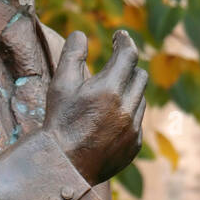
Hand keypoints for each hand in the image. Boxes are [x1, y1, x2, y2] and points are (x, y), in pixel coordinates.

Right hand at [44, 29, 146, 185]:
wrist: (63, 165)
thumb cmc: (59, 122)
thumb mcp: (60, 86)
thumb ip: (72, 55)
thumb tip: (81, 34)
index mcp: (109, 89)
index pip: (128, 54)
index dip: (124, 41)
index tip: (120, 37)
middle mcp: (126, 108)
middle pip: (140, 75)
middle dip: (128, 66)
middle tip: (116, 63)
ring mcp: (133, 128)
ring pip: (140, 98)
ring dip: (129, 91)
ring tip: (109, 93)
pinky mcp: (134, 145)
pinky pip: (138, 122)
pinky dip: (128, 114)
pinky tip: (110, 119)